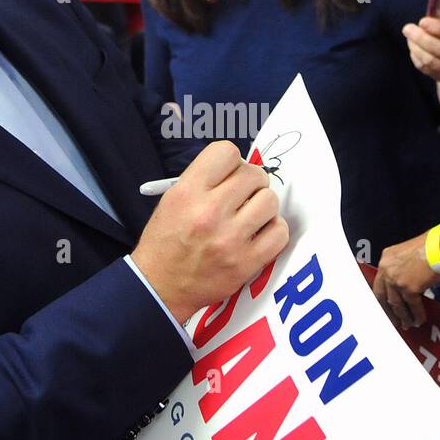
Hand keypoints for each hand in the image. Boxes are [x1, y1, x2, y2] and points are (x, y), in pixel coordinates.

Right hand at [132, 141, 288, 322]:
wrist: (159, 287)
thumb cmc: (166, 242)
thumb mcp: (172, 200)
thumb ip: (205, 180)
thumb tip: (241, 167)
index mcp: (187, 193)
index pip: (226, 152)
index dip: (232, 162)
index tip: (230, 175)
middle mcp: (209, 212)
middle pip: (253, 174)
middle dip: (251, 182)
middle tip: (243, 196)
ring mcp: (230, 239)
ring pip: (270, 200)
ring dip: (263, 206)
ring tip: (249, 217)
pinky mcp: (246, 262)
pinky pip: (280, 232)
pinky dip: (273, 231)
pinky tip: (258, 234)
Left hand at [373, 232, 439, 329]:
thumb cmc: (430, 246)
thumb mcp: (407, 253)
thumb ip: (400, 266)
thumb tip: (403, 281)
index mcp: (386, 259)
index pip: (379, 282)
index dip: (382, 297)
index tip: (385, 306)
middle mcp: (387, 269)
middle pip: (383, 296)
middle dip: (389, 311)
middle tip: (394, 320)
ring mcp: (397, 280)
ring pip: (397, 305)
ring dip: (403, 316)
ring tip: (408, 323)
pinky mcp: (409, 288)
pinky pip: (412, 306)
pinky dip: (416, 315)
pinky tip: (419, 319)